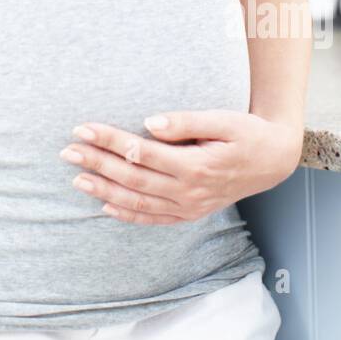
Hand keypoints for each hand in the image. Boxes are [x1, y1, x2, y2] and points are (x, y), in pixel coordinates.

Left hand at [59, 111, 304, 224]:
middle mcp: (189, 192)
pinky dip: (127, 214)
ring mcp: (189, 207)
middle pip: (133, 179)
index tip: (83, 128)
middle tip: (67, 151)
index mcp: (195, 166)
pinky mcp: (189, 214)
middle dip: (97, 164)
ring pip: (138, 202)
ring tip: (76, 178)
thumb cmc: (246, 133)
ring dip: (104, 191)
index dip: (109, 140)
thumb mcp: (222, 119)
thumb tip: (149, 122)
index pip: (141, 153)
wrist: (273, 160)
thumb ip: (185, 122)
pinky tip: (105, 207)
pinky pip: (153, 219)